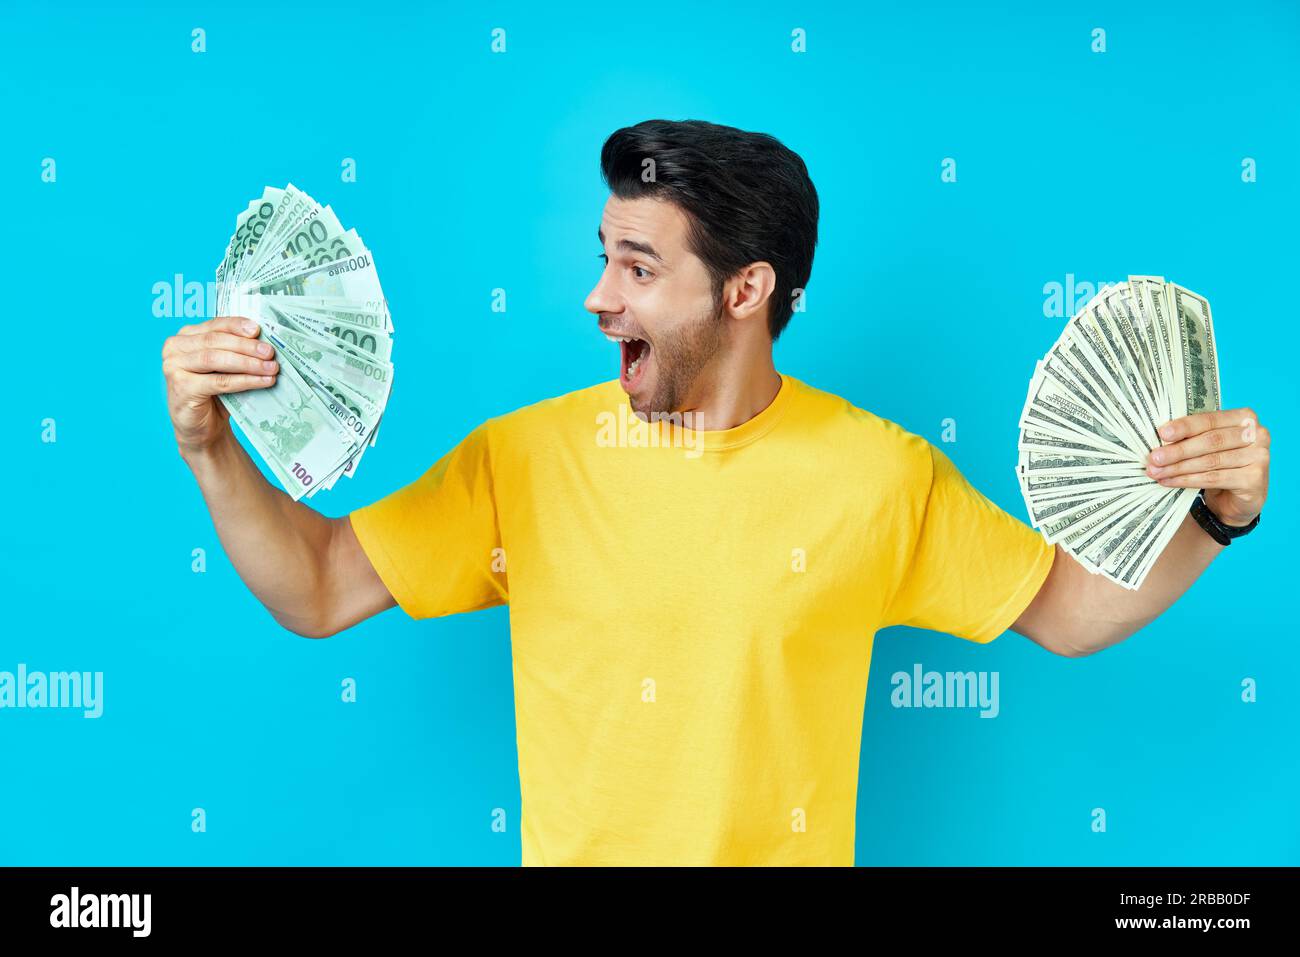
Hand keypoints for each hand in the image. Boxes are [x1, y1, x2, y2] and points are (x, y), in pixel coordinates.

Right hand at [162, 316, 277, 456]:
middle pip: (216, 341)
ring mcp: (174, 367)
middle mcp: (175, 347)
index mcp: (186, 336)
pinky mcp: (181, 387)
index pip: (215, 325)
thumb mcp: (224, 367)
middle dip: (247, 346)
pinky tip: (262, 381)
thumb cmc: (215, 393)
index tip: (259, 329)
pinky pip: (218, 381)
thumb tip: (266, 342)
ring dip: (248, 363)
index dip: (238, 325)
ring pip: (216, 359)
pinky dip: (244, 380)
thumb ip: (235, 351)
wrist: (202, 428)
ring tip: (271, 368)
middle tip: (270, 353)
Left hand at [1145, 407, 1269, 526]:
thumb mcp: (1206, 447)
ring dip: (1178, 467)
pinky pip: (1214, 478)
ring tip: (1156, 472)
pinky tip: (1169, 481)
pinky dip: (1188, 480)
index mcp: (1244, 417)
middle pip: (1210, 441)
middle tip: (1153, 458)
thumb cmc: (1220, 465)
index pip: (1210, 420)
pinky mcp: (1255, 478)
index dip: (1185, 426)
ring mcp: (1259, 456)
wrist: (1237, 499)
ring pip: (1210, 461)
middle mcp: (1257, 434)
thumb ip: (1192, 437)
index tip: (1162, 433)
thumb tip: (1160, 438)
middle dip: (1178, 450)